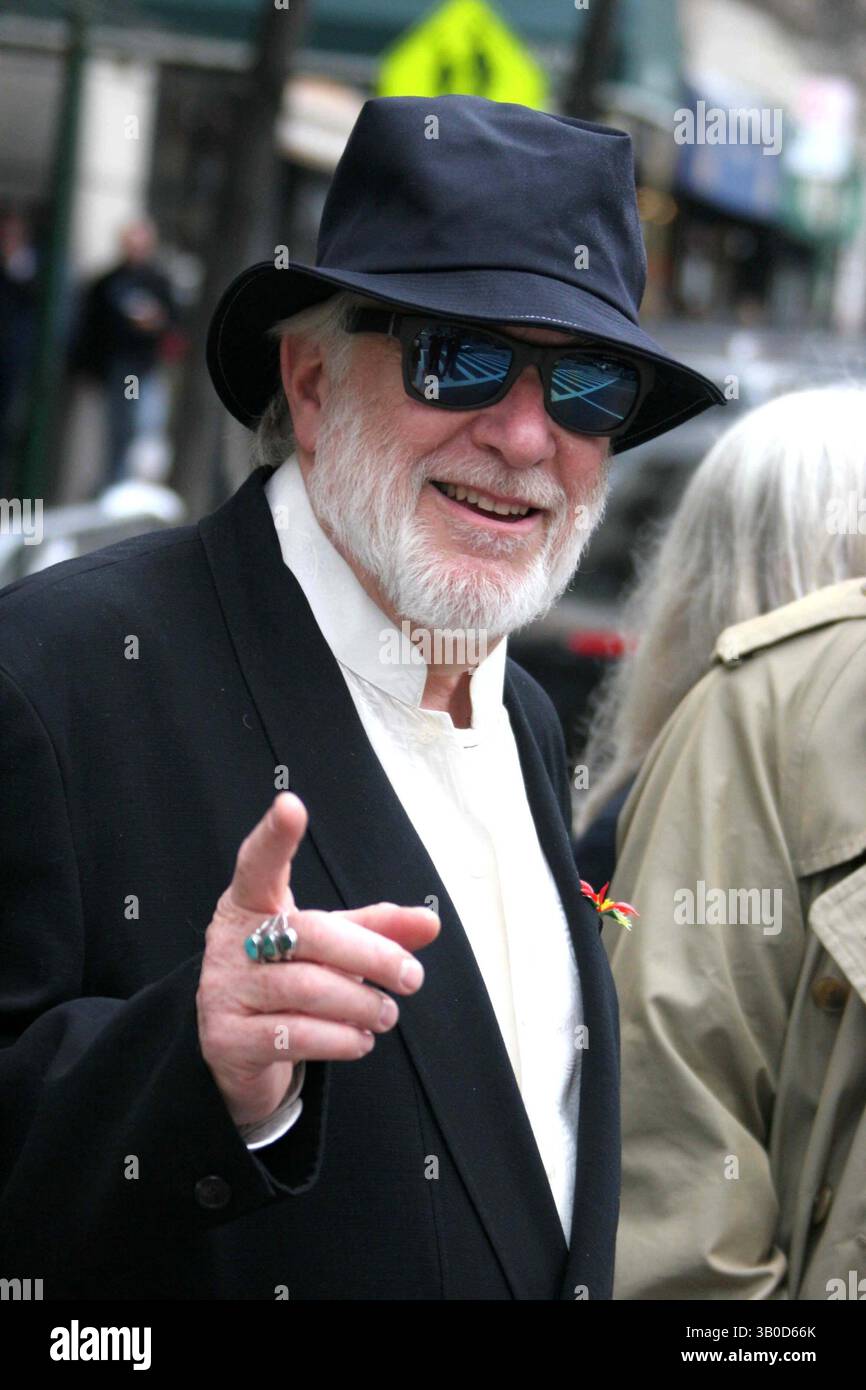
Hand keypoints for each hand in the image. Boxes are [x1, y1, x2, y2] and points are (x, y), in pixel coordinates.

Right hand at [196, 792, 439, 1126]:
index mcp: (251, 904)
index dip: (275, 837)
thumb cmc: (291, 979)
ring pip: (306, 989)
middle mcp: (229, 941)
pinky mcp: (227, 1040)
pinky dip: (340, 1039)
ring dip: (362, 1004)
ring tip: (387, 1013)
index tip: (291, 805)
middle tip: (412, 977)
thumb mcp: (332, 947)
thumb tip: (431, 922)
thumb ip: (376, 930)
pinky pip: (295, 1036)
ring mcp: (222, 990)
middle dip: (371, 955)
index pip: (259, 864)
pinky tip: (359, 1039)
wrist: (241, 1050)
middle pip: (309, 933)